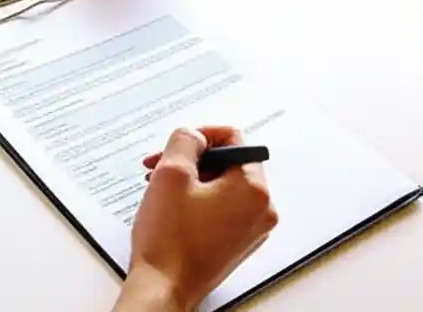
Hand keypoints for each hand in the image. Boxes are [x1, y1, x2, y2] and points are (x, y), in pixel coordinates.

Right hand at [115, 127, 278, 311]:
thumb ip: (184, 141)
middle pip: (228, 163)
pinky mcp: (237, 243)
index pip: (234, 139)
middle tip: (162, 166)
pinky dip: (198, 201)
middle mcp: (260, 211)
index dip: (201, 136)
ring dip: (191, 180)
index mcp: (253, 190)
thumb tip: (193, 135)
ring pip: (222, 186)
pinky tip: (172, 208)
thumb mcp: (170, 174)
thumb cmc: (169, 242)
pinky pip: (221, 208)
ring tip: (162, 189)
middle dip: (191, 160)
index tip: (179, 144)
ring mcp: (251, 230)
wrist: (164, 287)